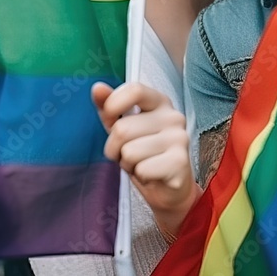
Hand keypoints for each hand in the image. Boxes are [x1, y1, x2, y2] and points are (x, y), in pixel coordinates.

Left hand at [92, 82, 199, 223]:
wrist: (168, 188)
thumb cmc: (143, 154)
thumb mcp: (122, 128)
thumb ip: (109, 108)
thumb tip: (97, 88)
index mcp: (160, 102)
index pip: (134, 90)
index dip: (113, 105)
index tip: (110, 119)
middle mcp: (173, 116)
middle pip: (122, 129)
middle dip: (116, 149)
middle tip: (130, 155)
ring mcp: (180, 138)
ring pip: (129, 152)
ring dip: (128, 164)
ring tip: (142, 164)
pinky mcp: (180, 161)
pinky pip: (141, 169)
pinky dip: (140, 176)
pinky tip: (152, 174)